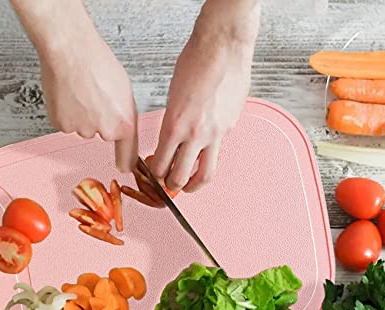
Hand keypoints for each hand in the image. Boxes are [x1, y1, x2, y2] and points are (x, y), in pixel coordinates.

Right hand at [39, 35, 137, 172]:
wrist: (70, 50)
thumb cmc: (98, 63)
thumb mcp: (125, 91)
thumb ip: (125, 114)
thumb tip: (121, 125)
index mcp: (124, 124)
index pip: (128, 153)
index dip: (126, 161)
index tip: (125, 167)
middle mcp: (104, 132)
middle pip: (103, 133)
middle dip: (101, 119)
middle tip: (97, 95)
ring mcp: (81, 130)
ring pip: (84, 127)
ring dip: (83, 114)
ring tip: (82, 90)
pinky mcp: (62, 125)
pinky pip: (67, 123)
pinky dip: (67, 112)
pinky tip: (69, 94)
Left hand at [151, 0, 259, 191]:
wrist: (223, 47)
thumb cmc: (195, 62)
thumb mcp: (173, 95)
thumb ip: (173, 122)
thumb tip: (173, 140)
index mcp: (174, 125)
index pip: (160, 163)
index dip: (155, 175)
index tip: (154, 175)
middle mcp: (194, 135)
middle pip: (180, 178)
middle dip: (171, 186)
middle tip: (169, 185)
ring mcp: (215, 134)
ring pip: (205, 175)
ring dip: (194, 186)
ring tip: (190, 186)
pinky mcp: (230, 128)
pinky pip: (218, 152)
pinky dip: (210, 157)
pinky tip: (206, 153)